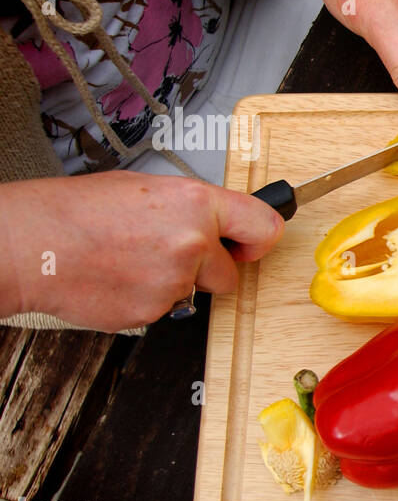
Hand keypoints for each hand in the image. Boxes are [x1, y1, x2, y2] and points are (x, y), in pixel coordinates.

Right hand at [0, 173, 283, 330]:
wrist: (31, 244)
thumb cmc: (76, 212)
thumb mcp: (145, 189)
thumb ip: (193, 209)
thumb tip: (220, 224)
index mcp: (195, 203)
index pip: (263, 225)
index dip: (259, 240)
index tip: (252, 245)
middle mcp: (193, 242)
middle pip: (230, 273)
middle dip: (208, 269)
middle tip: (167, 254)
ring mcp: (175, 280)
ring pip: (195, 292)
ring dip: (173, 283)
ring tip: (130, 260)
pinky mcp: (156, 311)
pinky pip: (166, 309)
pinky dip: (147, 299)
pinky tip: (119, 278)